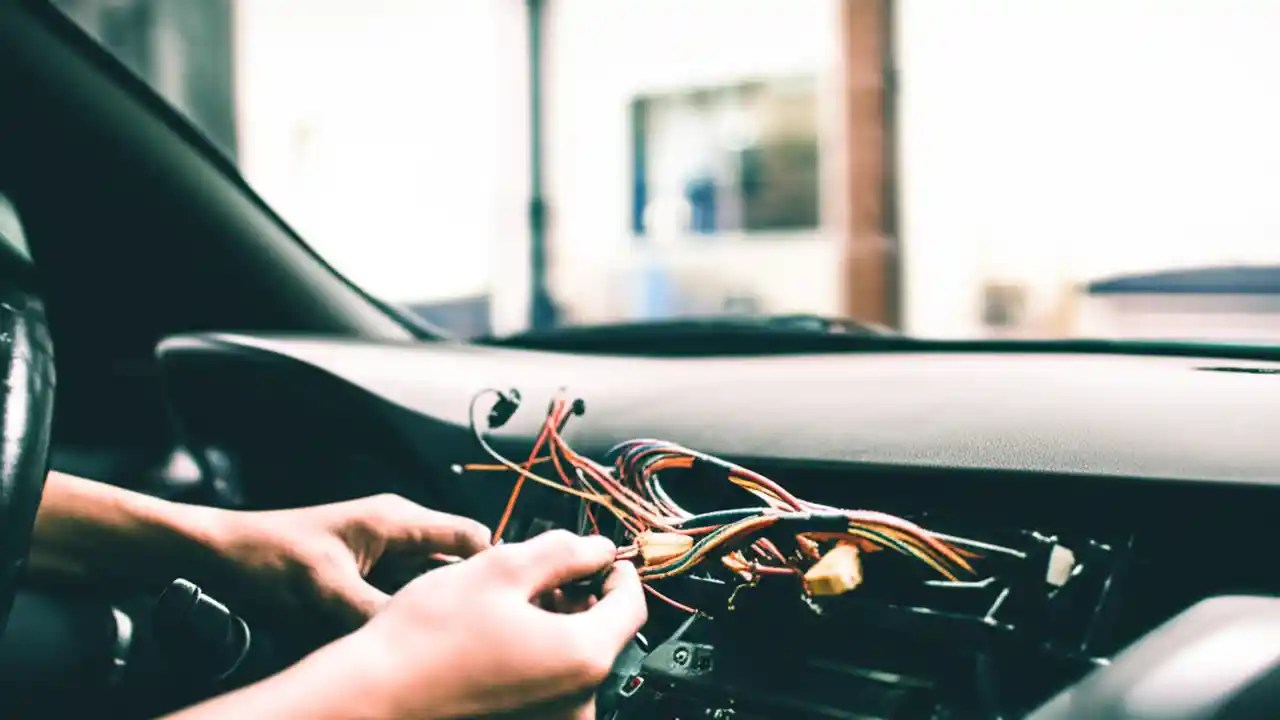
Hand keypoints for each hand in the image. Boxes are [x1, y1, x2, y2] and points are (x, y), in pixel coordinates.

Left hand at [204, 493, 490, 628]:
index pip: (469, 536)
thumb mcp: (326, 592)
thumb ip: (377, 614)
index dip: (494, 565)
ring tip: (454, 633)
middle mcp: (396, 529)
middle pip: (454, 561)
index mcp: (395, 519)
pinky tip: (413, 634)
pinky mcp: (365, 571)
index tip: (508, 599)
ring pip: (430, 579)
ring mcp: (381, 550)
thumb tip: (420, 639)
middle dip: (468, 590)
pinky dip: (411, 610)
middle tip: (485, 625)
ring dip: (437, 603)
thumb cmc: (268, 558)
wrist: (221, 556)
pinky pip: (404, 590)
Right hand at [329, 530, 646, 718]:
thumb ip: (562, 551)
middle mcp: (577, 701)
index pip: (632, 605)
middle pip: (601, 633)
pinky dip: (535, 656)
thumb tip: (598, 547)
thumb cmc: (427, 638)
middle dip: (579, 595)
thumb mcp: (501, 569)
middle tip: (541, 572)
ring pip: (571, 658)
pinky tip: (497, 637)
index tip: (601, 554)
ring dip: (554, 623)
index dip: (618, 570)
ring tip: (509, 601)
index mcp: (583, 656)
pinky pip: (547, 685)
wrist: (371, 698)